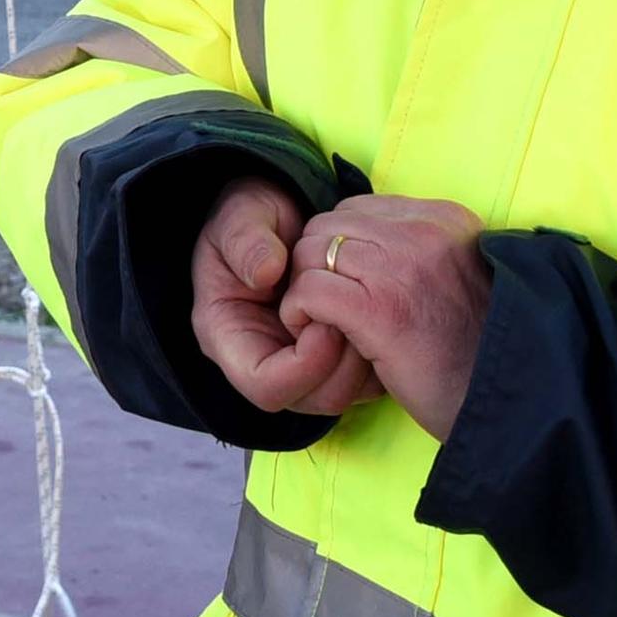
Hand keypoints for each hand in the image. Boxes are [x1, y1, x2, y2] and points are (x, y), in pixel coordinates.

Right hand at [190, 175, 381, 418]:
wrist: (279, 216)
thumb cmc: (252, 216)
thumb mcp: (239, 217)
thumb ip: (245, 241)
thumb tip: (267, 272)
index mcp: (230, 337)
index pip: (265, 385)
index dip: (302, 365)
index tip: (325, 321)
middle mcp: (267, 362)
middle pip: (312, 400)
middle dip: (343, 365)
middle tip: (359, 316)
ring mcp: (302, 365)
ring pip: (345, 394)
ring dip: (367, 360)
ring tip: (373, 312)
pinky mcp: (333, 357)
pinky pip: (366, 380)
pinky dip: (383, 357)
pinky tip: (386, 317)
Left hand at [278, 195, 491, 438]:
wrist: (509, 401)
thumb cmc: (476, 350)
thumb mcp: (459, 277)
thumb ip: (419, 252)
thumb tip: (363, 245)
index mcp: (444, 219)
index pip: (358, 209)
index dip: (339, 247)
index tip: (345, 284)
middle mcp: (423, 232)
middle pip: (327, 226)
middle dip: (314, 266)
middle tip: (323, 306)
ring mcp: (401, 267)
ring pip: (311, 253)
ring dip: (304, 290)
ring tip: (319, 323)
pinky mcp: (379, 309)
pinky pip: (310, 290)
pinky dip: (300, 313)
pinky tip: (316, 335)